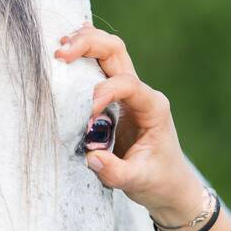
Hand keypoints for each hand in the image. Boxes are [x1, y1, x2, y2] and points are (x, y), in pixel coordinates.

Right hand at [54, 24, 206, 224]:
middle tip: (62, 55)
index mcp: (153, 108)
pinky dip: (84, 55)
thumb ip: (116, 171)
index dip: (103, 92)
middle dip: (89, 46)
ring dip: (84, 44)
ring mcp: (129, 93)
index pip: (127, 84)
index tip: (87, 115)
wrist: (169, 185)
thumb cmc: (158, 181)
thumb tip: (91, 157)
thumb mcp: (138, 181)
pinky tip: (67, 49)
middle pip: (116, 51)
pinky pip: (100, 68)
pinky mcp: (116, 99)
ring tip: (60, 50)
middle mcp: (142, 93)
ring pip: (108, 52)